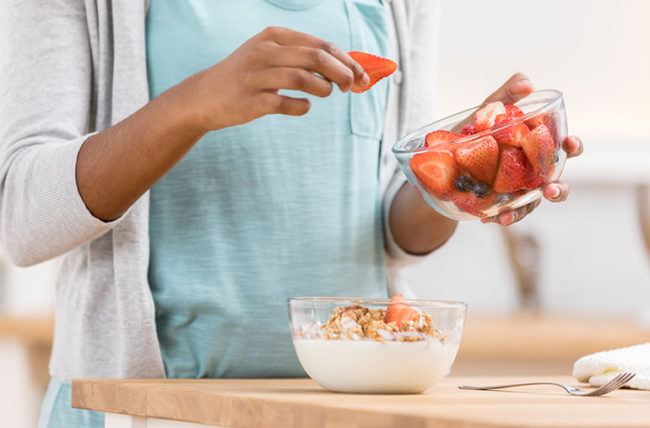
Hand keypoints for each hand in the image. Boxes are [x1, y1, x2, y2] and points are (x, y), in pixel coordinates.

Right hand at [180, 26, 368, 131]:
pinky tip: (302, 106)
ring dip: (323, 89)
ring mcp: (256, 76)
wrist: (204, 97)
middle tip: (351, 87)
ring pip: (303, 78)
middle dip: (342, 73)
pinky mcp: (251, 101)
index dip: (347, 61)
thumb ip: (302, 57)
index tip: (362, 76)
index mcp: (273, 36)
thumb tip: (345, 67)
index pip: (321, 44)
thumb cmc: (246, 76)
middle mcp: (264, 52)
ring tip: (325, 94)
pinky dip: (301, 106)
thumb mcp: (270, 56)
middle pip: (316, 58)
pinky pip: (286, 104)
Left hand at [479, 73, 583, 225]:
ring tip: (511, 214)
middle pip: (557, 182)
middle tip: (550, 189)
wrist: (443, 160)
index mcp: (538, 147)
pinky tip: (493, 218)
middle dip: (559, 189)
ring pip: (533, 203)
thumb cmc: (474, 131)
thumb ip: (507, 94)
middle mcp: (534, 171)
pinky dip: (503, 217)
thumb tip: (528, 84)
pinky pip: (509, 214)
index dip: (573, 146)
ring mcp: (520, 190)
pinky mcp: (503, 204)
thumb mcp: (487, 110)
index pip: (565, 147)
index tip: (569, 144)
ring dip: (526, 209)